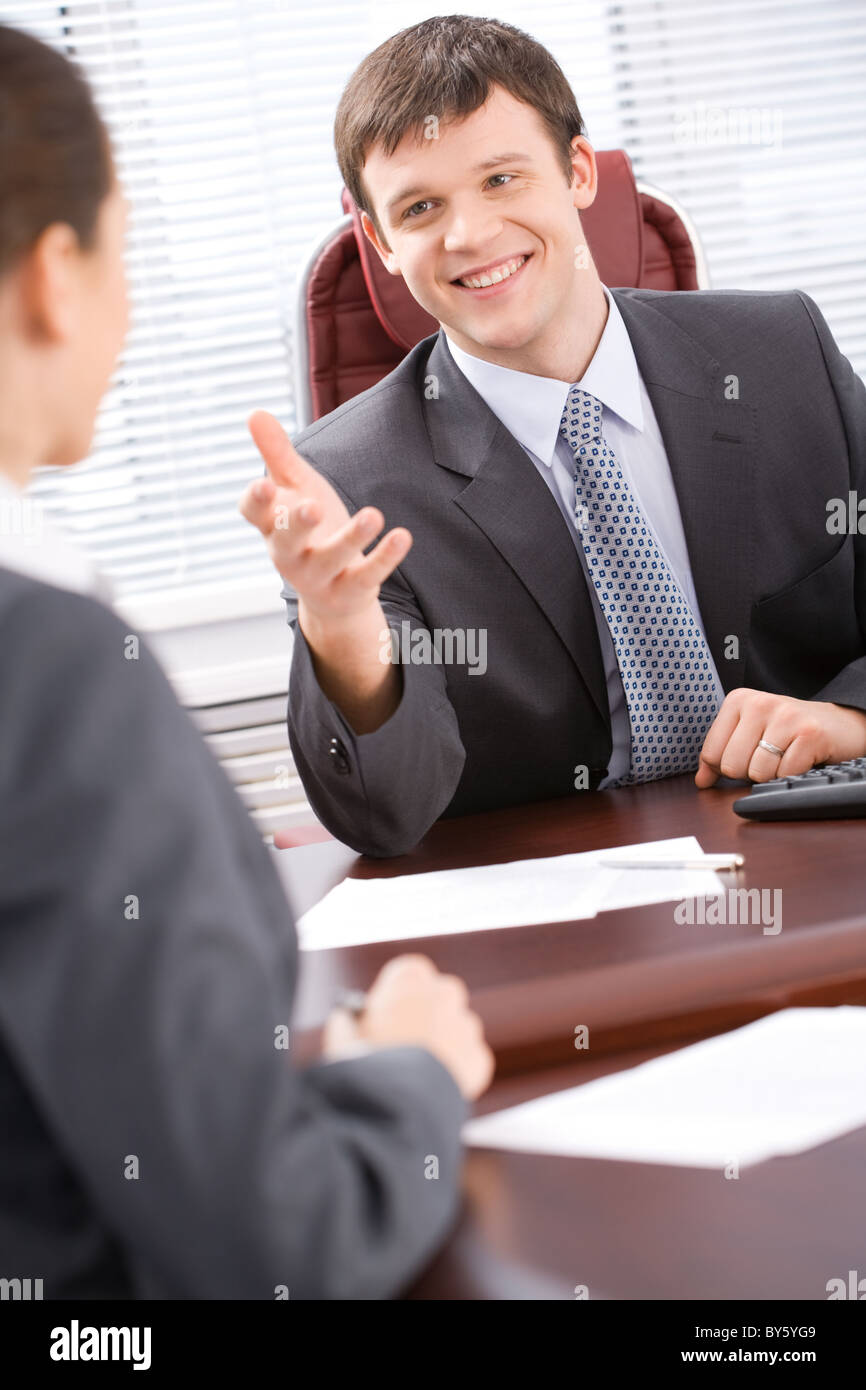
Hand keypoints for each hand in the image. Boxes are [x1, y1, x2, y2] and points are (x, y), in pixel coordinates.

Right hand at [238, 410, 412, 623]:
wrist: (332, 594)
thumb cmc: (310, 530)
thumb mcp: (296, 489)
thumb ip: (277, 454)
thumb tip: (254, 412)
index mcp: (272, 526)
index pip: (254, 514)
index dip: (255, 501)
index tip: (263, 484)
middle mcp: (289, 555)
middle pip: (286, 543)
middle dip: (298, 526)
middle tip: (312, 507)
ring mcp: (319, 576)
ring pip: (330, 559)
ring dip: (351, 538)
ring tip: (374, 514)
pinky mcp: (350, 591)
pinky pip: (367, 576)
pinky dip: (384, 557)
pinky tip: (402, 535)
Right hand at [322, 955, 494, 1100]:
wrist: (396, 1107)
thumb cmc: (363, 1066)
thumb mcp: (341, 1034)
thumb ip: (348, 1020)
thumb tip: (347, 1020)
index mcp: (411, 978)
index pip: (409, 973)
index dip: (396, 993)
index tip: (384, 1012)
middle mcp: (444, 993)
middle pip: (438, 996)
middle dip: (425, 1014)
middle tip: (404, 1041)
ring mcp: (465, 1025)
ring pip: (454, 1029)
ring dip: (441, 1043)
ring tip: (416, 1074)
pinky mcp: (479, 1058)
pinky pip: (467, 1060)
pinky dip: (454, 1071)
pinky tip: (432, 1088)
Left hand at [695, 689, 865, 786]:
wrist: (840, 724)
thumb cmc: (790, 732)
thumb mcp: (749, 734)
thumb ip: (720, 755)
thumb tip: (701, 781)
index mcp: (738, 700)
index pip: (711, 753)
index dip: (726, 767)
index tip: (747, 755)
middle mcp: (759, 703)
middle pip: (731, 766)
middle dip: (749, 773)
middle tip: (769, 757)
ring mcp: (785, 717)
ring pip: (757, 773)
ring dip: (772, 775)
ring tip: (785, 756)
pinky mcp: (809, 734)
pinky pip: (784, 775)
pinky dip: (792, 775)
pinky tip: (801, 759)